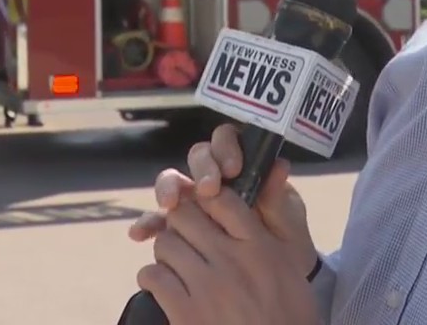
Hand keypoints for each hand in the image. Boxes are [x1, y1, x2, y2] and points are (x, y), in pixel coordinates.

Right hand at [128, 124, 317, 277]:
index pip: (227, 141)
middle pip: (198, 157)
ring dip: (168, 189)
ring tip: (168, 205)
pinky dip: (147, 224)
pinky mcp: (178, 226)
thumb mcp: (287, 225)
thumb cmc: (285, 246)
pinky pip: (158, 220)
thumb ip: (279, 199)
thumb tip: (280, 165)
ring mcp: (193, 201)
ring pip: (173, 182)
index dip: (226, 147)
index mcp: (242, 169)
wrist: (276, 285)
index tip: (234, 168)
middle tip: (208, 189)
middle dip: (201, 168)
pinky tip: (140, 234)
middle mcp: (214, 179)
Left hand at [137, 189, 322, 324]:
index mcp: (262, 248)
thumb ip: (273, 225)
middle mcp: (235, 261)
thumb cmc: (286, 317)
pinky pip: (152, 276)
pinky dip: (153, 281)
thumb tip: (277, 167)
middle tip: (183, 238)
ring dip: (166, 255)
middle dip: (179, 223)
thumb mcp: (291, 269)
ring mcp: (209, 286)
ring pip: (165, 244)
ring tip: (176, 268)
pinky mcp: (186, 312)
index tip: (201, 203)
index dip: (206, 197)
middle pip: (186, 215)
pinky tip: (165, 289)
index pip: (224, 199)